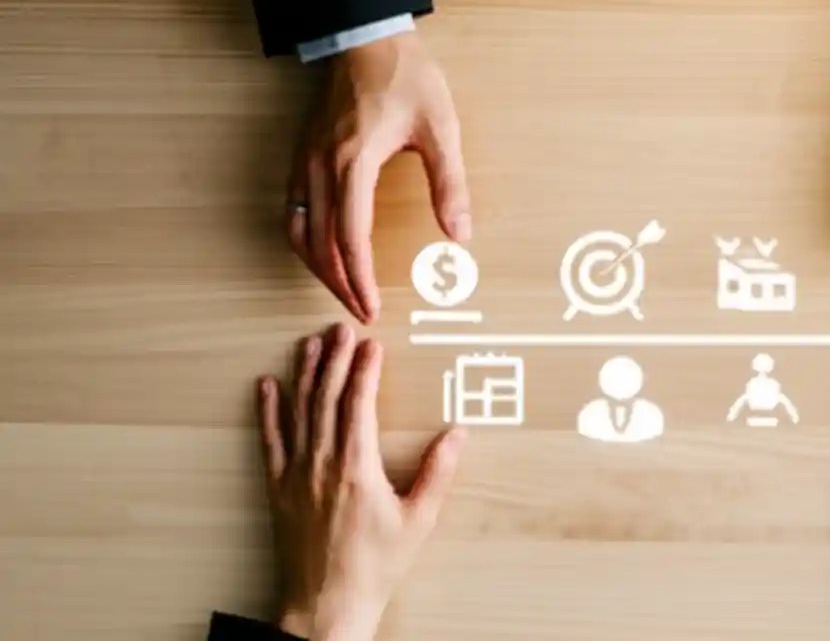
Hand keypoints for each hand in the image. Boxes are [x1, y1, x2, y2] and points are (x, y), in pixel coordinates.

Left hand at [256, 323, 466, 640]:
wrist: (327, 604)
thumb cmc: (375, 566)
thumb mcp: (418, 521)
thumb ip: (438, 473)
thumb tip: (458, 433)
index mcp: (357, 468)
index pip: (359, 404)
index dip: (365, 370)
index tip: (372, 344)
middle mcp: (322, 464)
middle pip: (326, 398)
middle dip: (334, 359)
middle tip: (340, 328)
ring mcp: (296, 474)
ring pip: (299, 412)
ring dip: (304, 374)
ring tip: (309, 343)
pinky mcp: (279, 489)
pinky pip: (271, 441)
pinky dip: (269, 411)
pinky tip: (267, 386)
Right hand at [287, 31, 469, 323]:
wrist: (367, 35)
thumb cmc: (406, 77)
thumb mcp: (440, 128)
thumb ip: (450, 183)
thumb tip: (460, 234)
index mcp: (353, 161)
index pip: (350, 237)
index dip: (360, 279)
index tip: (371, 307)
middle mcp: (320, 166)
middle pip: (320, 243)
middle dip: (340, 284)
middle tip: (361, 313)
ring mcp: (305, 161)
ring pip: (300, 231)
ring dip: (319, 267)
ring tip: (344, 292)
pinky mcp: (303, 156)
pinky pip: (294, 211)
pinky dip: (306, 242)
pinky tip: (322, 255)